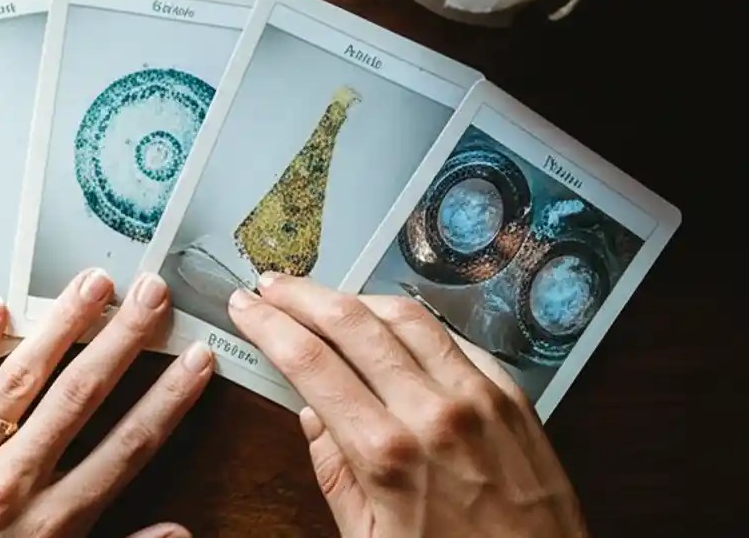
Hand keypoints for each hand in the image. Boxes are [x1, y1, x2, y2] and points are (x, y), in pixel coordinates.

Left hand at [0, 269, 213, 537]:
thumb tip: (176, 535)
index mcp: (52, 523)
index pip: (126, 448)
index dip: (167, 400)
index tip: (194, 361)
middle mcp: (10, 486)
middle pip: (78, 398)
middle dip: (121, 342)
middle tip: (151, 297)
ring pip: (17, 382)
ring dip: (60, 328)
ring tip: (92, 286)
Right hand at [230, 273, 586, 536]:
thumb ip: (334, 472)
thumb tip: (312, 414)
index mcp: (386, 452)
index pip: (310, 362)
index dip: (269, 325)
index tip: (247, 307)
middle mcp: (432, 411)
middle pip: (351, 322)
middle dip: (302, 295)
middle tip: (272, 285)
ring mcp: (477, 396)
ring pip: (405, 315)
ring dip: (354, 296)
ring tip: (323, 295)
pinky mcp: (512, 395)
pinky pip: (453, 337)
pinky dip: (412, 320)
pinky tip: (389, 321)